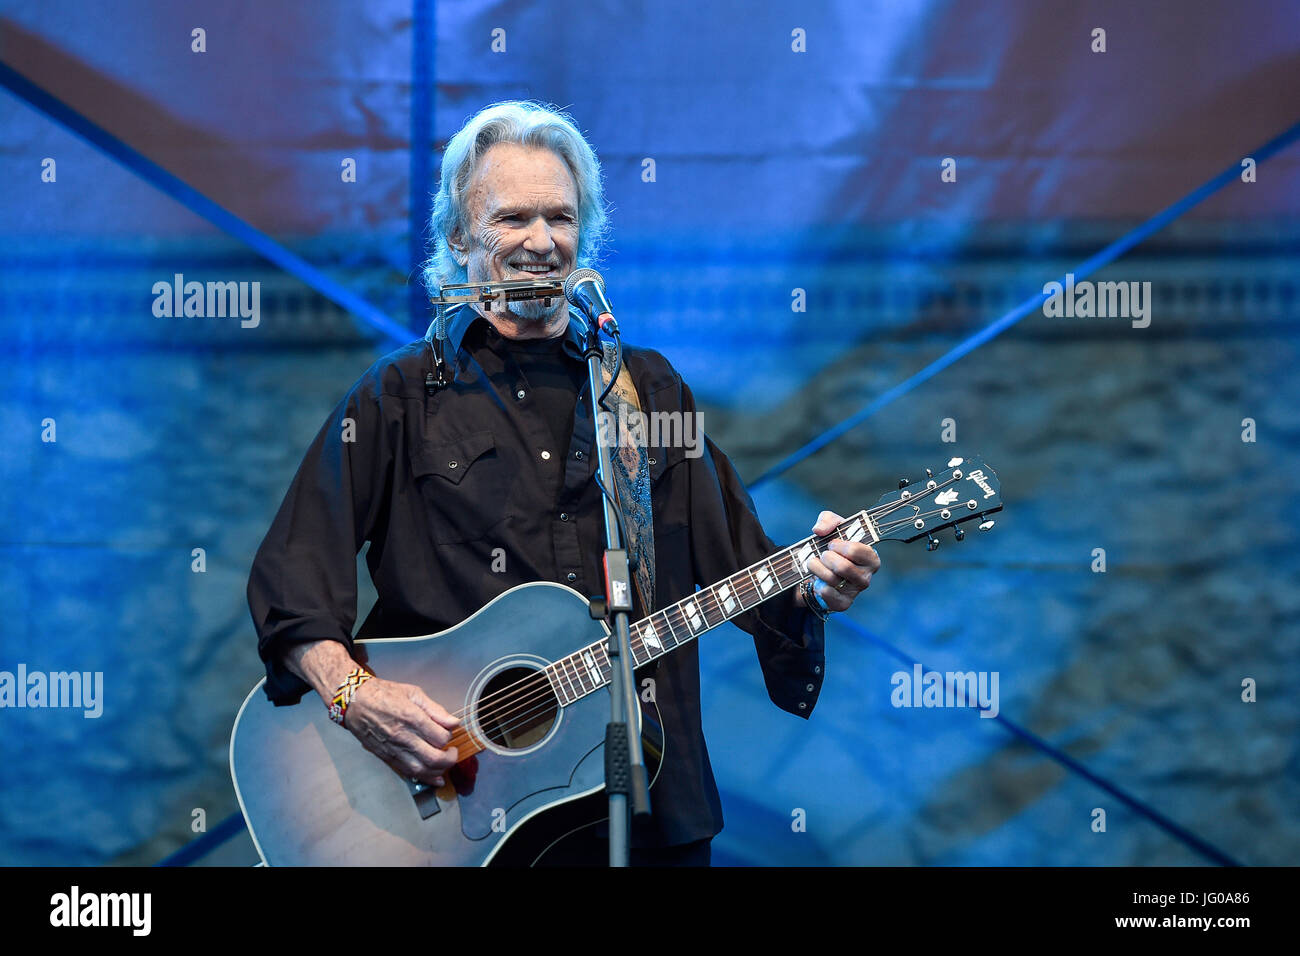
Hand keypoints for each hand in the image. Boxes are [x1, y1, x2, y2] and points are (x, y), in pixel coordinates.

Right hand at [341, 678, 460, 786]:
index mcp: (412, 718)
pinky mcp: (386, 757)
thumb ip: (435, 709)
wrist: (355, 702)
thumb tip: (454, 722)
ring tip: (445, 763)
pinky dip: (424, 778)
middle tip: (453, 752)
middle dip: (450, 758)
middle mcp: (403, 737)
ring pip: (422, 770)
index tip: (449, 731)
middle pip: (434, 758)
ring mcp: (394, 749)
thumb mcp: (413, 693)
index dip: (449, 736)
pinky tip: (435, 778)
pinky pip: (407, 772)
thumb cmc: (384, 694)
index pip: (441, 737)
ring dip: (439, 771)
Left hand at [800, 510, 881, 612]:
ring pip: (832, 579)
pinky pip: (827, 594)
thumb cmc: (831, 547)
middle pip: (843, 567)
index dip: (839, 545)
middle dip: (826, 558)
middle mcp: (866, 577)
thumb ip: (827, 520)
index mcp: (870, 558)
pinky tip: (818, 580)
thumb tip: (819, 530)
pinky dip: (817, 584)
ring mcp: (855, 592)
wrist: (819, 570)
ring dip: (817, 568)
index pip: (857, 550)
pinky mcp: (843, 604)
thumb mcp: (831, 527)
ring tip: (814, 564)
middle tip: (823, 555)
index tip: (832, 543)